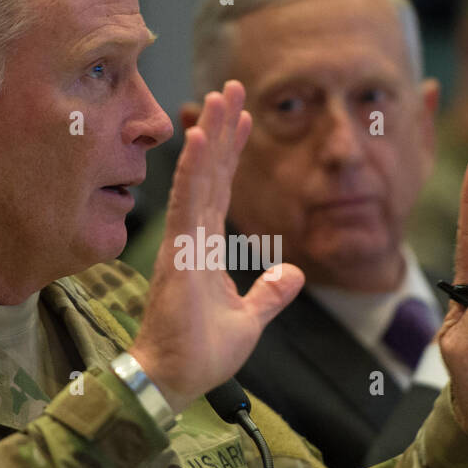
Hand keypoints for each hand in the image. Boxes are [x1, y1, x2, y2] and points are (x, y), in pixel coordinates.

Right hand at [129, 81, 303, 413]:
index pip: (222, 192)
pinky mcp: (178, 252)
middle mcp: (191, 238)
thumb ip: (269, 294)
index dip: (232, 155)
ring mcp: (183, 242)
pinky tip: (200, 137)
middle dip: (223, 130)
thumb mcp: (249, 319)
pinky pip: (187, 201)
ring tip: (221, 96)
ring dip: (210, 135)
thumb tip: (293, 272)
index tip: (244, 120)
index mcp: (205, 250)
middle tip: (232, 88)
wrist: (174, 379)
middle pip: (210, 173)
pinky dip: (193, 168)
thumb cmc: (200, 353)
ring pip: (198, 177)